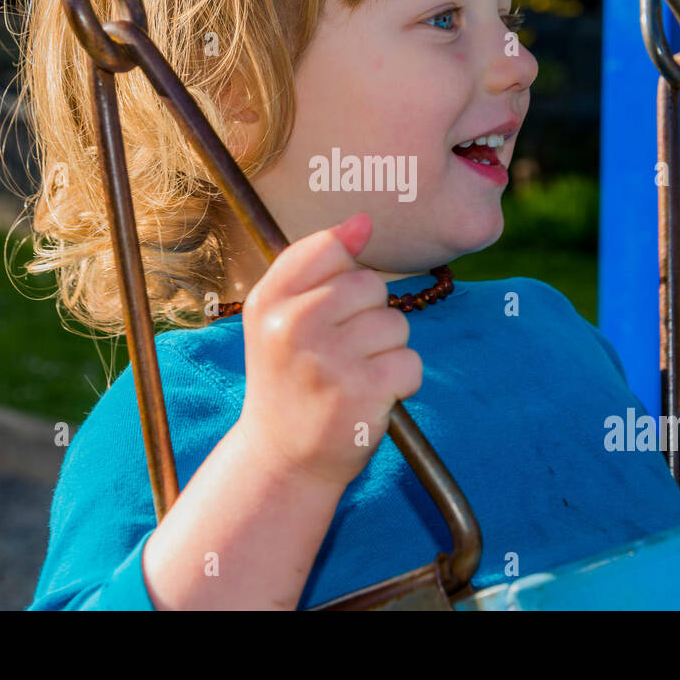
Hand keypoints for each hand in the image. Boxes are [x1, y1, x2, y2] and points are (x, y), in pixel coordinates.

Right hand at [236, 212, 422, 489]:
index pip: (329, 248)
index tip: (330, 314)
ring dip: (387, 351)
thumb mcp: (280, 316)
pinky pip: (411, 362)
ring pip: (395, 324)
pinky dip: (401, 381)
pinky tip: (371, 397)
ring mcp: (328, 360)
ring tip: (355, 376)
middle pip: (370, 285)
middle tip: (342, 353)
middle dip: (369, 317)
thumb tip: (363, 221)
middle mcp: (293, 326)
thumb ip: (317, 261)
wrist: (281, 458)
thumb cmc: (288, 377)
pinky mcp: (362, 393)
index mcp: (269, 301)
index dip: (342, 280)